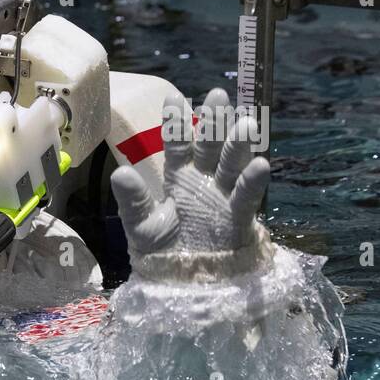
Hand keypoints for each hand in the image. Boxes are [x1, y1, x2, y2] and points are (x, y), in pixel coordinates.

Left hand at [110, 88, 270, 279]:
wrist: (180, 283)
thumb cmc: (160, 250)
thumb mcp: (141, 224)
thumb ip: (134, 200)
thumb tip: (119, 173)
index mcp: (179, 177)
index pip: (178, 144)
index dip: (177, 123)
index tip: (174, 98)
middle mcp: (204, 180)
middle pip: (210, 146)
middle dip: (214, 123)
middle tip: (218, 96)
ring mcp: (223, 196)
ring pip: (233, 165)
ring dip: (238, 145)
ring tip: (245, 123)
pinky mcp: (238, 218)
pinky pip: (247, 197)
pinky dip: (253, 182)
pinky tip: (260, 164)